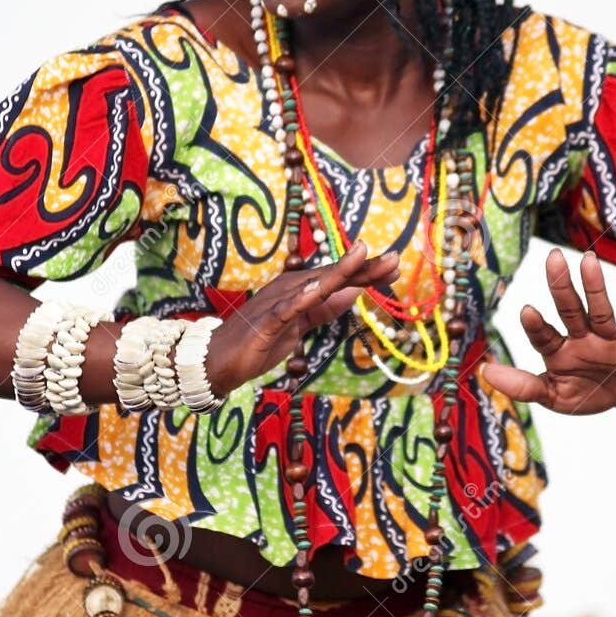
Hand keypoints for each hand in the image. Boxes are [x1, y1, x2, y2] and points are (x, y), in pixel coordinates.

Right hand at [205, 239, 399, 396]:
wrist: (220, 359)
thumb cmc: (262, 340)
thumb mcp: (303, 324)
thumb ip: (327, 306)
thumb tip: (357, 290)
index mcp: (301, 288)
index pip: (340, 277)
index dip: (368, 271)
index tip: (395, 266)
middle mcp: (290, 288)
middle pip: (333, 276)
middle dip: (363, 267)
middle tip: (394, 259)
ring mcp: (277, 303)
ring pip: (313, 285)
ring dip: (339, 271)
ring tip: (361, 257)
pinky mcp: (265, 321)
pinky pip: (286, 309)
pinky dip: (302, 298)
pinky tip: (318, 290)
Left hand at [479, 249, 615, 414]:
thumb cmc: (589, 391)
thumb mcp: (555, 397)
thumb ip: (523, 387)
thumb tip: (486, 371)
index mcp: (559, 351)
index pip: (544, 336)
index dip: (536, 326)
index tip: (527, 311)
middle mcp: (583, 338)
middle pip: (570, 310)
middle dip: (561, 286)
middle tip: (552, 258)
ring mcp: (611, 339)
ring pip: (601, 311)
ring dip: (595, 288)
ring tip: (587, 261)